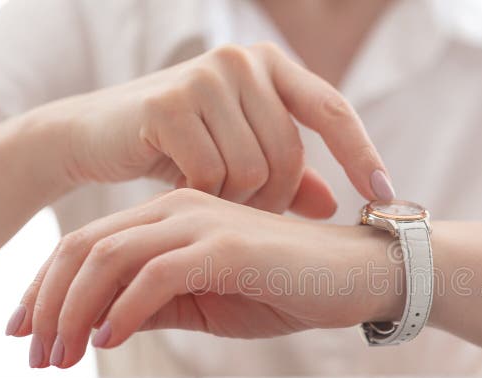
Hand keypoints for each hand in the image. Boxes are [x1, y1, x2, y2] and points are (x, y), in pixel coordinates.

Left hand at [9, 188, 402, 367]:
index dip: (46, 288)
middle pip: (84, 246)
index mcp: (171, 215)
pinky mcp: (226, 246)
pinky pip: (154, 275)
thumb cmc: (285, 287)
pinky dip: (122, 308)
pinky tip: (109, 338)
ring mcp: (202, 223)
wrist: (354, 276)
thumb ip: (156, 304)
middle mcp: (178, 209)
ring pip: (109, 257)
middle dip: (47, 302)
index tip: (27, 330)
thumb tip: (100, 325)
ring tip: (63, 353)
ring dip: (74, 310)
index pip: (88, 244)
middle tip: (35, 351)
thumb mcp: (205, 302)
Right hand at [40, 42, 394, 217]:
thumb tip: (334, 204)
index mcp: (269, 64)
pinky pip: (214, 176)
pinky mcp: (170, 103)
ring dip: (236, 202)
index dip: (362, 153)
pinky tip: (180, 191)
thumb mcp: (238, 158)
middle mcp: (243, 60)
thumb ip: (288, 178)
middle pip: (289, 155)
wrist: (94, 138)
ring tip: (207, 198)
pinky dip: (204, 198)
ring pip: (254, 170)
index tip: (386, 195)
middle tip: (242, 212)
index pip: (332, 109)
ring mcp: (206, 76)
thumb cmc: (176, 149)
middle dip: (272, 198)